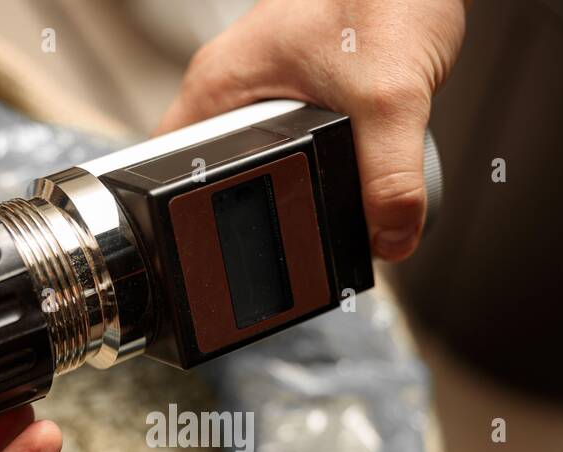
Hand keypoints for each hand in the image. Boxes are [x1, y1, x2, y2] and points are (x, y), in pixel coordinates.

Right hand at [157, 0, 465, 260]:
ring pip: (262, 163)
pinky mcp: (301, 87)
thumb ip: (390, 177)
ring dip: (295, 188)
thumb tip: (388, 239)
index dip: (193, 220)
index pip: (171, 172)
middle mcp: (233, 88)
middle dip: (257, 212)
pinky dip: (324, 165)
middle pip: (221, 177)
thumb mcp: (391, 97)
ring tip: (324, 206)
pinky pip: (298, 145)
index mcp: (220, 89)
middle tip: (290, 234)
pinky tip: (351, 174)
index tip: (226, 252)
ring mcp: (265, 87)